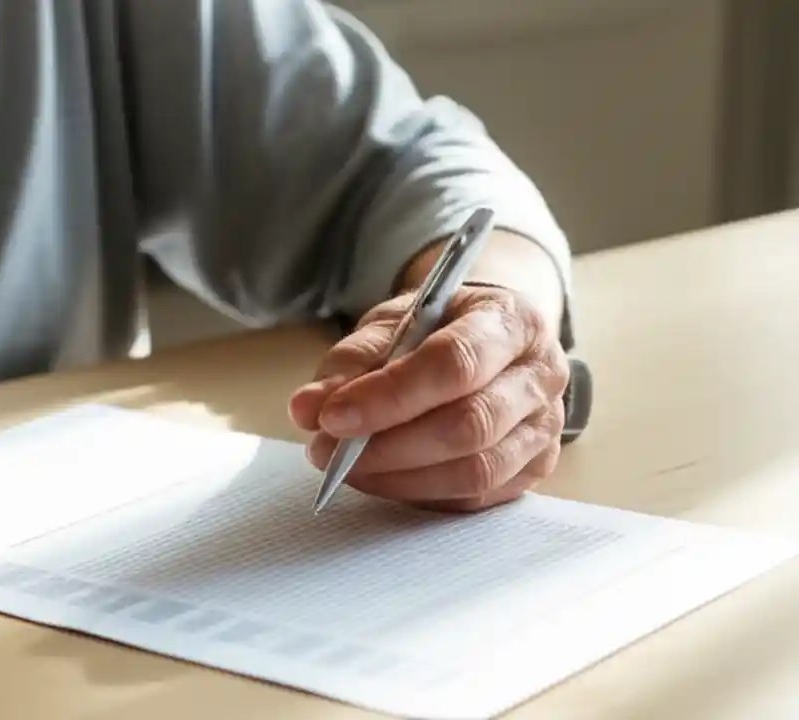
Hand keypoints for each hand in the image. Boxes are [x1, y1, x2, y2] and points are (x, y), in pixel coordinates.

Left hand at [289, 284, 569, 511]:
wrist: (488, 338)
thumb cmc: (437, 327)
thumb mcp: (392, 324)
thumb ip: (350, 363)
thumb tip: (307, 409)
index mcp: (510, 320)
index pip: (454, 363)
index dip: (389, 396)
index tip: (331, 417)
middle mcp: (541, 374)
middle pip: (470, 424)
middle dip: (388, 446)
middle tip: (327, 451)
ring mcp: (545, 426)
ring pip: (476, 470)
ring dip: (399, 477)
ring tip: (347, 468)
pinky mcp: (534, 467)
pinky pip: (477, 496)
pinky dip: (421, 493)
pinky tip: (383, 478)